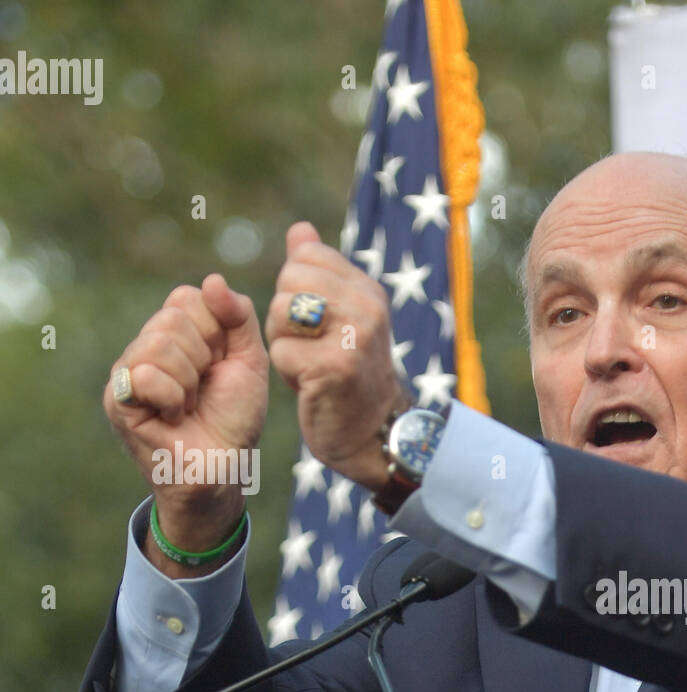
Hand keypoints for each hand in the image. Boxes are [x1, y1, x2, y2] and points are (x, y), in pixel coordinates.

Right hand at [104, 274, 267, 572]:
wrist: (223, 466)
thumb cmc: (235, 418)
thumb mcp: (250, 362)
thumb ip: (239, 317)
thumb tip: (212, 280)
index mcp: (177, 333)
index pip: (189, 298)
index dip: (216, 331)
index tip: (222, 364)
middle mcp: (148, 345)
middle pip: (174, 317)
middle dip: (204, 358)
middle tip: (204, 391)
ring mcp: (128, 370)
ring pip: (160, 343)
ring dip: (189, 381)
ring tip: (189, 405)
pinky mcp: (117, 397)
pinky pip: (146, 374)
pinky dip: (173, 397)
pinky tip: (174, 416)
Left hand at [265, 221, 404, 491]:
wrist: (375, 433)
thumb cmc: (351, 376)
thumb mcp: (341, 317)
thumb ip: (320, 273)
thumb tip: (299, 230)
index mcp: (368, 289)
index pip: (304, 257)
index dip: (296, 290)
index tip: (319, 325)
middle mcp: (367, 307)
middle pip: (287, 283)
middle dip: (285, 319)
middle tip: (312, 349)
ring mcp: (354, 337)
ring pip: (279, 315)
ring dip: (283, 345)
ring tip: (312, 367)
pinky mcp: (335, 367)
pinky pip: (281, 352)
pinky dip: (287, 374)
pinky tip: (311, 386)